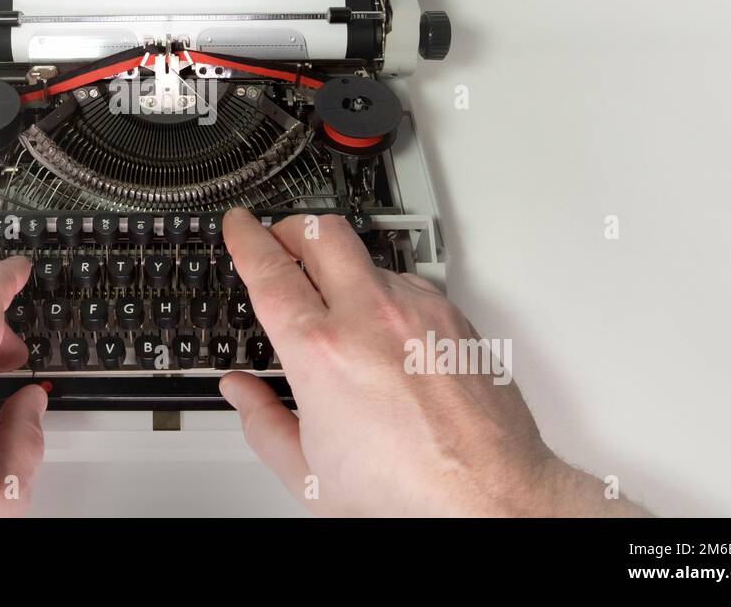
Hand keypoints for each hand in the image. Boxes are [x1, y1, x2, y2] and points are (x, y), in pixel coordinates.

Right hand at [218, 208, 647, 515]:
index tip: (240, 227)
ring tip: (335, 300)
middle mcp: (371, 317)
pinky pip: (409, 284)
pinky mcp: (454, 320)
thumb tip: (242, 393)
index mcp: (322, 351)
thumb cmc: (409, 496)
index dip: (247, 239)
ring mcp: (419, 312)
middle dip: (292, 229)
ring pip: (369, 256)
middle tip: (280, 241)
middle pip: (321, 233)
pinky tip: (383, 329)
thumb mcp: (309, 472)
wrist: (490, 502)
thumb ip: (262, 422)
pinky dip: (386, 294)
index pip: (270, 270)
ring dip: (343, 266)